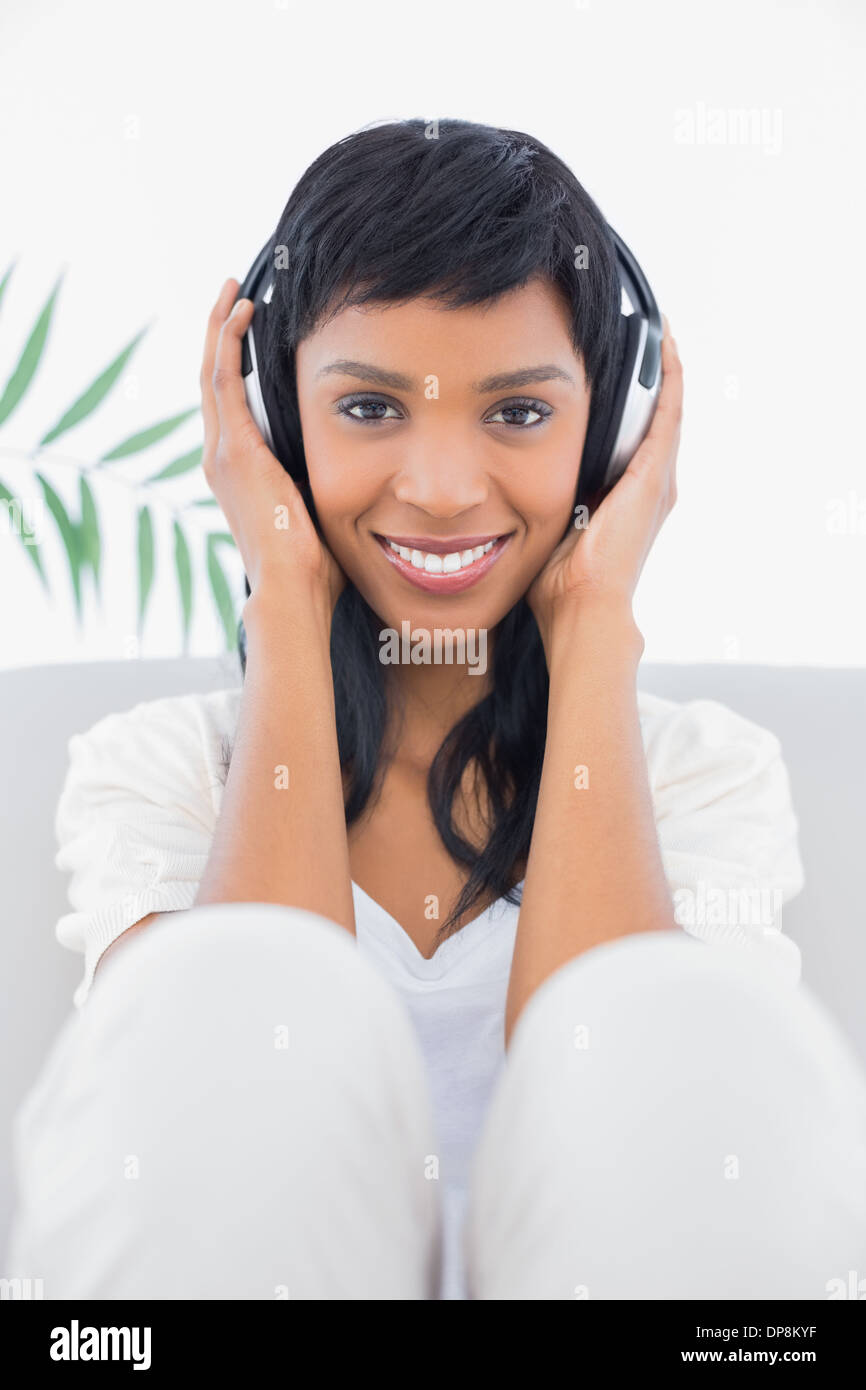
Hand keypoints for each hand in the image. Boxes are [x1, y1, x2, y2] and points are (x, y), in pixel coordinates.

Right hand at [200, 278, 346, 618]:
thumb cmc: (311, 569)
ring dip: (221, 327)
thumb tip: (360, 478)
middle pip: (212, 380)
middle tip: (233, 294)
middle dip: (221, 334)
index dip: (234, 365)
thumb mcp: (317, 513)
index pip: (229, 405)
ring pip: (211, 371)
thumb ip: (321, 486)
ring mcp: (222, 453)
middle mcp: (221, 459)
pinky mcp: (234, 449)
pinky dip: (228, 340)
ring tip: (233, 289)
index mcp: (239, 473)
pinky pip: (223, 379)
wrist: (292, 591)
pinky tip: (242, 308)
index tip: (249, 332)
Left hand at [528, 318, 682, 649]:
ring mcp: (658, 481)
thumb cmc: (558, 586)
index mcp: (628, 501)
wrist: (583, 608)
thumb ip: (541, 505)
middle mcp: (651, 488)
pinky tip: (664, 344)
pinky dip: (668, 378)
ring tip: (659, 329)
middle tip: (643, 336)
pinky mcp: (655, 475)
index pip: (634, 440)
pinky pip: (667, 413)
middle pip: (656, 420)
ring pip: (667, 411)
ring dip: (663, 371)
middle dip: (648, 380)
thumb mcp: (549, 531)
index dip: (629, 406)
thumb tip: (501, 489)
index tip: (614, 371)